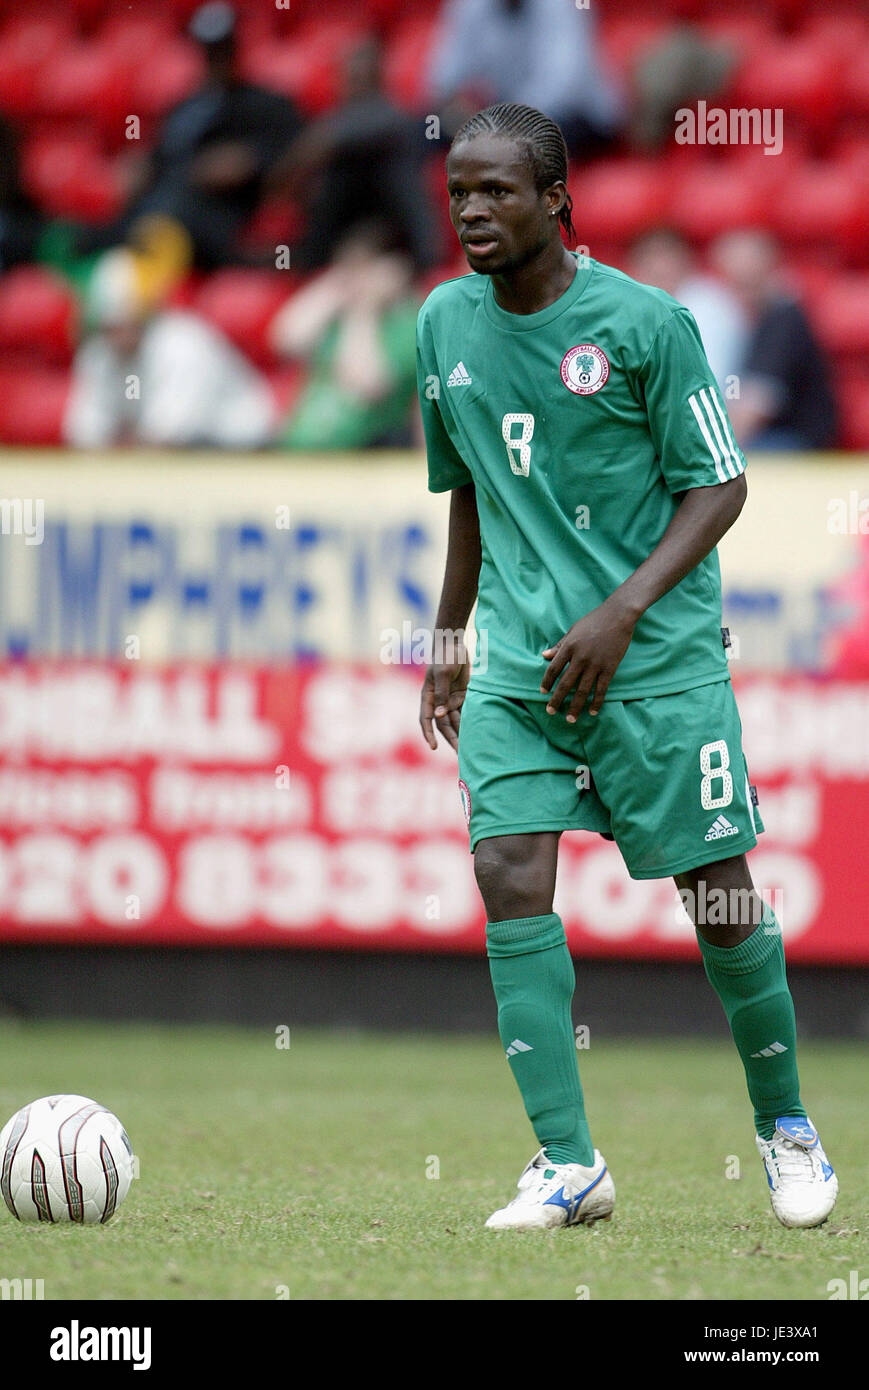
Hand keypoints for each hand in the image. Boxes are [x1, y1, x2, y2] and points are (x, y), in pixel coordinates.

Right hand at [419, 651, 470, 751]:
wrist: (455, 642)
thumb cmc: (446, 655)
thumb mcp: (443, 673)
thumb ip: (442, 694)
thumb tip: (439, 716)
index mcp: (428, 696)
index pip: (426, 719)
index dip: (428, 734)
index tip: (433, 747)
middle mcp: (438, 701)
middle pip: (443, 724)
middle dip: (451, 739)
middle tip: (460, 754)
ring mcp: (450, 699)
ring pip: (455, 721)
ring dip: (461, 733)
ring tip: (471, 749)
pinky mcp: (462, 695)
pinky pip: (465, 712)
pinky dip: (470, 722)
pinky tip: (478, 733)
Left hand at [540, 594, 637, 719]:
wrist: (618, 615)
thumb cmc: (594, 620)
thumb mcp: (573, 630)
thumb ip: (559, 645)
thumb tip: (544, 655)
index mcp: (569, 647)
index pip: (553, 669)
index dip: (547, 682)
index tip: (543, 693)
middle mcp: (580, 657)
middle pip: (565, 683)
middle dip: (556, 699)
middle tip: (550, 711)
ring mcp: (595, 664)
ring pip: (582, 690)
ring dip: (575, 706)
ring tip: (570, 719)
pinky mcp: (609, 668)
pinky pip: (601, 689)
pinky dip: (596, 702)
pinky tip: (592, 711)